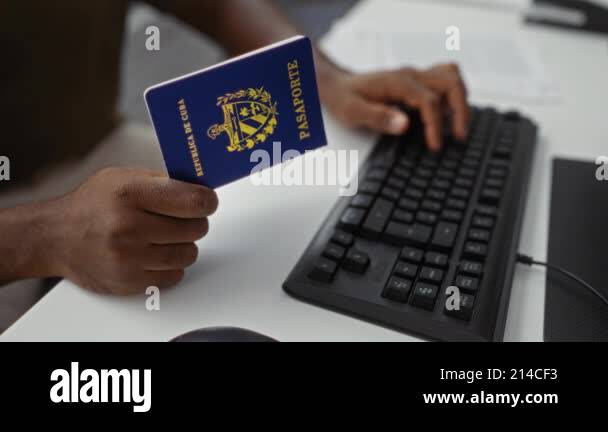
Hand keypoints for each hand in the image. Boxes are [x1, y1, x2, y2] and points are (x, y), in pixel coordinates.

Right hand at [50, 168, 217, 294]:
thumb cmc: (92, 205)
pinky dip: (171, 265)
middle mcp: (129, 226)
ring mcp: (129, 257)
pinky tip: (156, 253)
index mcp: (131, 193)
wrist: (54, 237)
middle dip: (194, 222)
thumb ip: (163, 182)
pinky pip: (174, 275)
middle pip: (195, 228)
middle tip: (182, 218)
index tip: (207, 202)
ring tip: (167, 236)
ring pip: (188, 254)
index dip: (207, 201)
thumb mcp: (123, 178)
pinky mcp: (129, 281)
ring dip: (185, 245)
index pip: (193, 200)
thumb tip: (201, 187)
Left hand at [320, 63, 469, 150]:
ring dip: (460, 101)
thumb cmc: (344, 99)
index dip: (435, 125)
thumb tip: (404, 125)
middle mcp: (410, 75)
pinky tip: (446, 118)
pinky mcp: (417, 82)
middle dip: (460, 109)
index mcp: (397, 83)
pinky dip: (452, 97)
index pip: (428, 100)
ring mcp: (415, 76)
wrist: (337, 85)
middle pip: (450, 81)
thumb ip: (378, 117)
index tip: (435, 146)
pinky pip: (445, 81)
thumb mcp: (353, 112)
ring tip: (457, 128)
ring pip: (452, 77)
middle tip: (459, 135)